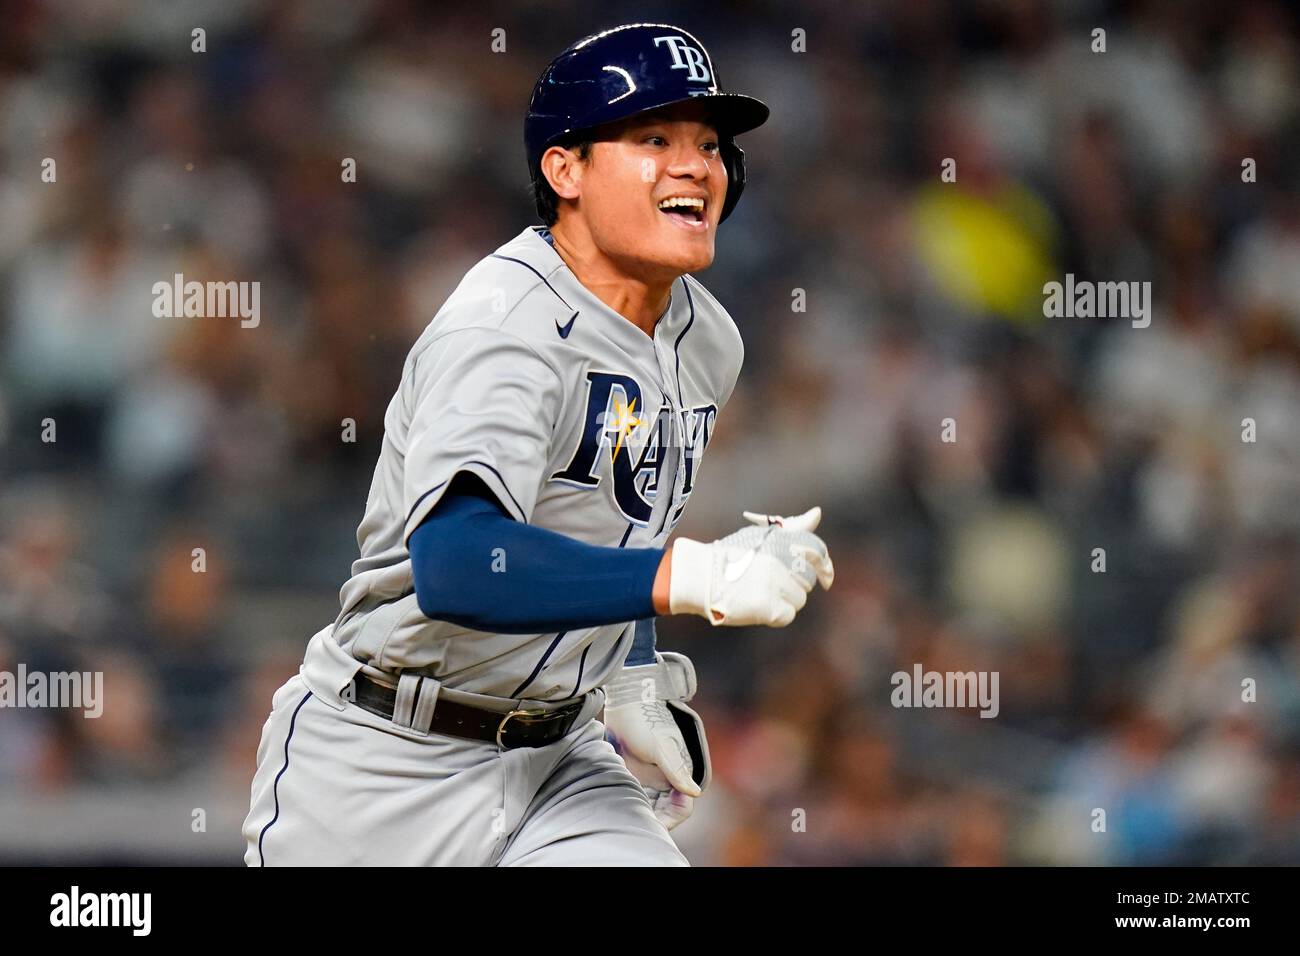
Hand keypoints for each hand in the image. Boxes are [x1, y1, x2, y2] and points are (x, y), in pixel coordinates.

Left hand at [602, 652, 710, 830]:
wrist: (625, 702)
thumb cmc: (646, 721)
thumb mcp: (661, 745)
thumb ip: (676, 769)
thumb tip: (695, 793)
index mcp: (679, 773)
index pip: (682, 808)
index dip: (671, 819)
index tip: (654, 825)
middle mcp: (666, 778)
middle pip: (664, 811)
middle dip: (654, 820)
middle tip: (635, 825)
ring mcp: (648, 777)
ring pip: (649, 806)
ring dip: (641, 814)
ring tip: (624, 819)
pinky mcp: (632, 773)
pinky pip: (634, 796)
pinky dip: (629, 803)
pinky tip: (616, 806)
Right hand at [666, 507, 833, 625]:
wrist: (701, 577)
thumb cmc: (732, 555)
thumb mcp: (761, 535)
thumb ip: (793, 527)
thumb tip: (817, 513)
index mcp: (780, 541)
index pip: (817, 551)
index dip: (824, 566)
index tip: (826, 577)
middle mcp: (779, 561)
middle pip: (808, 580)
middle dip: (796, 584)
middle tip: (772, 584)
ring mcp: (774, 585)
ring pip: (799, 599)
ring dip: (786, 600)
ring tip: (762, 594)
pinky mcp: (768, 607)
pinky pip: (788, 614)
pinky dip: (777, 614)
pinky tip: (760, 606)